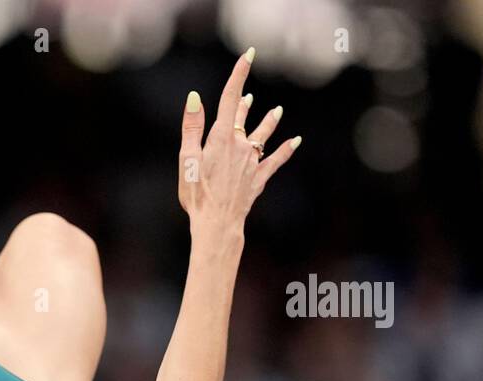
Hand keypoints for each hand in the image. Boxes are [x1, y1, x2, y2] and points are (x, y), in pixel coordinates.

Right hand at [177, 49, 298, 236]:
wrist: (216, 223)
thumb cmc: (197, 194)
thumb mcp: (186, 159)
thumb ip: (192, 127)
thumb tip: (194, 98)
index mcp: (221, 138)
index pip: (230, 98)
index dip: (239, 75)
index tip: (248, 56)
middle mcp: (240, 145)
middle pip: (242, 118)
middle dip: (242, 104)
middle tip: (246, 94)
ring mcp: (252, 162)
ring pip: (262, 136)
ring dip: (268, 122)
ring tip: (277, 111)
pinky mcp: (258, 178)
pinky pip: (275, 161)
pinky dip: (286, 150)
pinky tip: (295, 141)